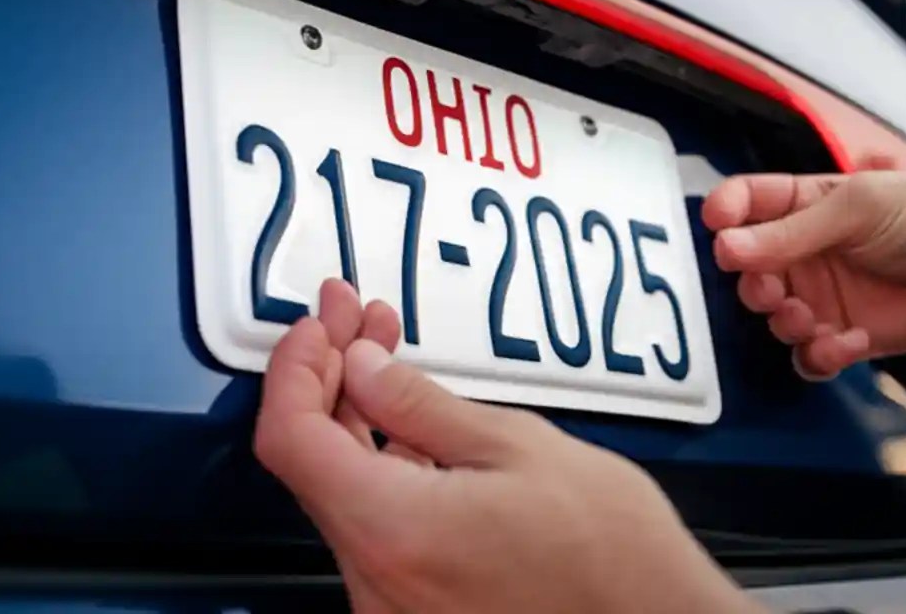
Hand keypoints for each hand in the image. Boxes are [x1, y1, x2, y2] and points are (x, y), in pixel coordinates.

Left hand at [254, 279, 761, 613]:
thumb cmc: (615, 559)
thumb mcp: (520, 448)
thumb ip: (420, 404)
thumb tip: (360, 367)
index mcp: (393, 531)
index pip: (290, 437)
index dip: (294, 368)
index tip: (318, 325)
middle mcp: (376, 580)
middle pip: (311, 461)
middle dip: (328, 377)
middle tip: (354, 321)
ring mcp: (390, 603)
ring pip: (339, 490)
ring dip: (352, 416)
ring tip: (379, 354)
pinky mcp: (415, 609)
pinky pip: (374, 525)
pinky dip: (379, 466)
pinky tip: (404, 422)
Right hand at [703, 171, 905, 378]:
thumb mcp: (857, 209)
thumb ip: (789, 232)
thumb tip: (724, 247)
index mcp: (801, 205)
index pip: (743, 205)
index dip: (724, 215)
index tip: (718, 228)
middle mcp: (802, 252)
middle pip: (746, 271)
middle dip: (752, 284)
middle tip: (771, 290)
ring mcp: (821, 295)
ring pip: (771, 319)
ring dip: (783, 323)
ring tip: (808, 319)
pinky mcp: (843, 335)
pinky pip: (807, 358)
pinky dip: (817, 357)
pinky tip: (849, 342)